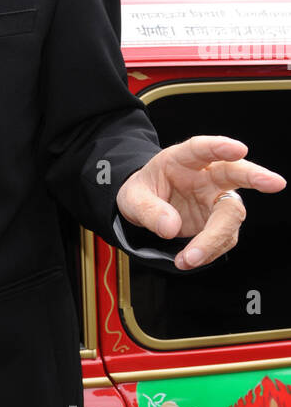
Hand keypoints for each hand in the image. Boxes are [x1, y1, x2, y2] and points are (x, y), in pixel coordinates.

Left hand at [115, 135, 285, 270]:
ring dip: (214, 239)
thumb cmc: (141, 193)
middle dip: (256, 177)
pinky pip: (223, 237)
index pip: (202, 149)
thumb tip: (170, 227)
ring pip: (230, 214)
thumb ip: (148, 210)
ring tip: (188, 259)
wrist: (143, 206)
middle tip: (275, 183)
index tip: (239, 149)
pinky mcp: (217, 220)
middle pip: (235, 173)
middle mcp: (206, 176)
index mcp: (182, 160)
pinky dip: (208, 251)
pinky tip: (190, 259)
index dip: (221, 147)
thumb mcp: (132, 198)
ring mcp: (215, 198)